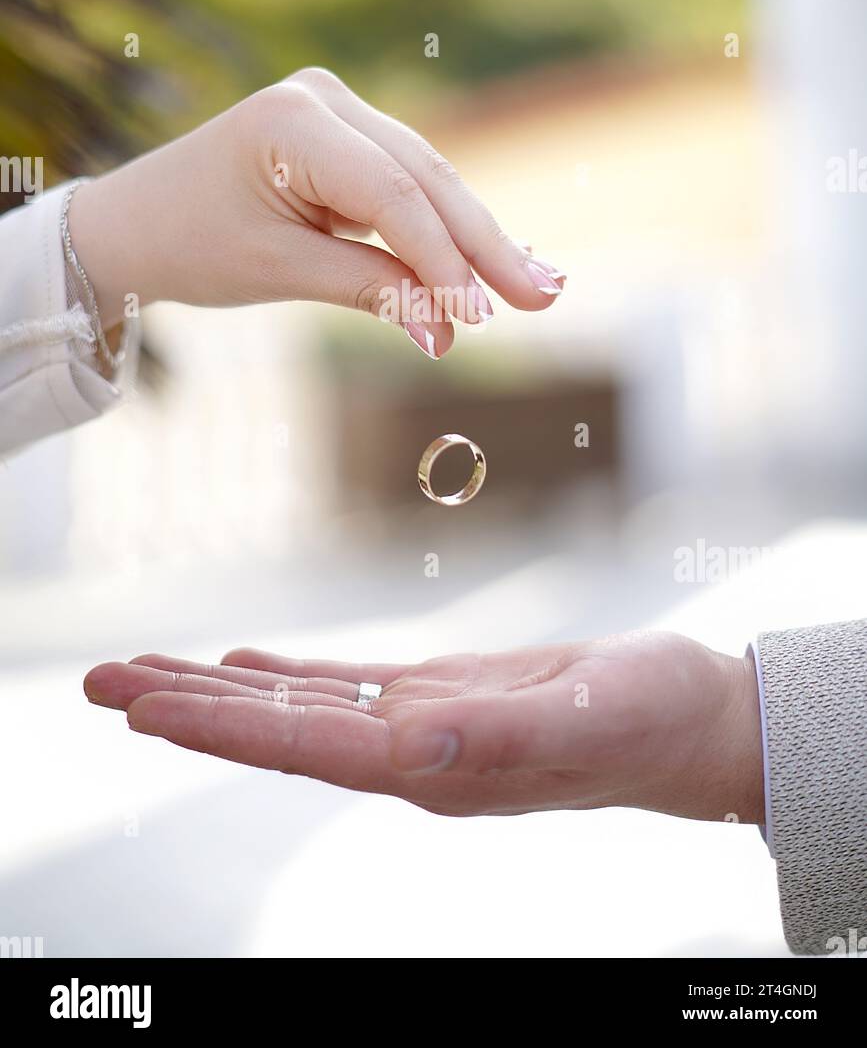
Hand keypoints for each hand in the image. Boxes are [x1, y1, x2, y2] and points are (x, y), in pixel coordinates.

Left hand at [68, 68, 564, 356]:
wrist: (138, 221)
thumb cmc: (193, 243)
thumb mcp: (278, 270)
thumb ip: (369, 290)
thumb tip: (447, 333)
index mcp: (295, 120)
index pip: (395, 195)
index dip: (445, 259)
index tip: (481, 316)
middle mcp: (325, 99)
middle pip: (426, 179)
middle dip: (484, 246)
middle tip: (544, 298)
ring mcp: (340, 111)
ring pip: (427, 181)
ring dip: (476, 240)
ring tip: (537, 288)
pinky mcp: (349, 137)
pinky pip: (409, 185)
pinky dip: (444, 230)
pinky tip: (493, 262)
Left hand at [83, 631, 763, 823]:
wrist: (691, 722)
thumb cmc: (653, 719)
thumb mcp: (589, 719)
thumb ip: (503, 739)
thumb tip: (413, 746)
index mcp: (435, 766)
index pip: (304, 748)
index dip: (222, 730)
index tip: (145, 712)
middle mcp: (410, 754)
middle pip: (275, 731)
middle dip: (186, 707)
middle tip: (99, 680)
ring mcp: (420, 727)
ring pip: (296, 706)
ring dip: (218, 688)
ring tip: (144, 672)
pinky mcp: (439, 697)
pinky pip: (340, 687)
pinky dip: (282, 675)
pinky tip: (243, 664)